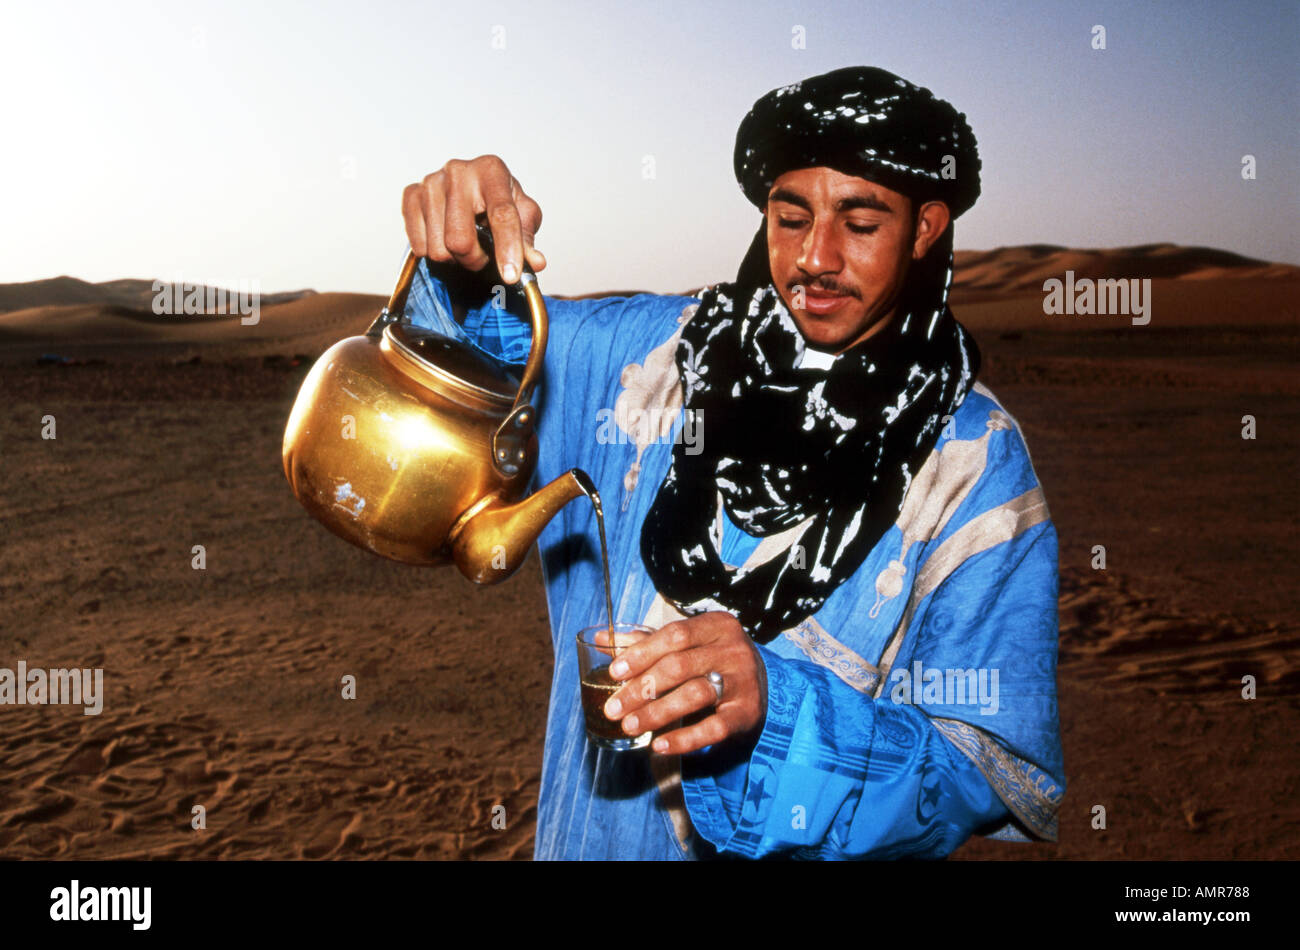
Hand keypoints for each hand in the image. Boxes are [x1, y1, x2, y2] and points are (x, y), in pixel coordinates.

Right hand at [401, 155, 545, 282]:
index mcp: (492, 170)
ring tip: (464, 245)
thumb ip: (527, 240)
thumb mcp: (522, 217)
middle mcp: (459, 170)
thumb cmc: (499, 202)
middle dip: (474, 260)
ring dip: (454, 259)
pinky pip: (418, 245)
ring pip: (438, 249)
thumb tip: (534, 262)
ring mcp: (431, 181)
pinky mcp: (411, 194)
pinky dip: (433, 252)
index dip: (508, 248)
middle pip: (459, 240)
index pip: (501, 215)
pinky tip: (443, 238)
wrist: (472, 188)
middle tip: (482, 257)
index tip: (511, 276)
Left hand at [602, 612, 767, 755]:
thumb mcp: (689, 645)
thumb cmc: (715, 661)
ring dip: (657, 713)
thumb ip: (647, 642)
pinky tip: (659, 745)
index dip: (642, 653)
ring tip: (629, 726)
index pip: (675, 635)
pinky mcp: (747, 713)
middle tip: (614, 708)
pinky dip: (684, 739)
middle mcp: (733, 650)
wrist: (765, 688)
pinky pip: (713, 728)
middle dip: (641, 688)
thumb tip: (600, 639)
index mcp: (717, 625)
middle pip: (680, 666)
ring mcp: (743, 681)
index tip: (614, 672)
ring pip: (695, 694)